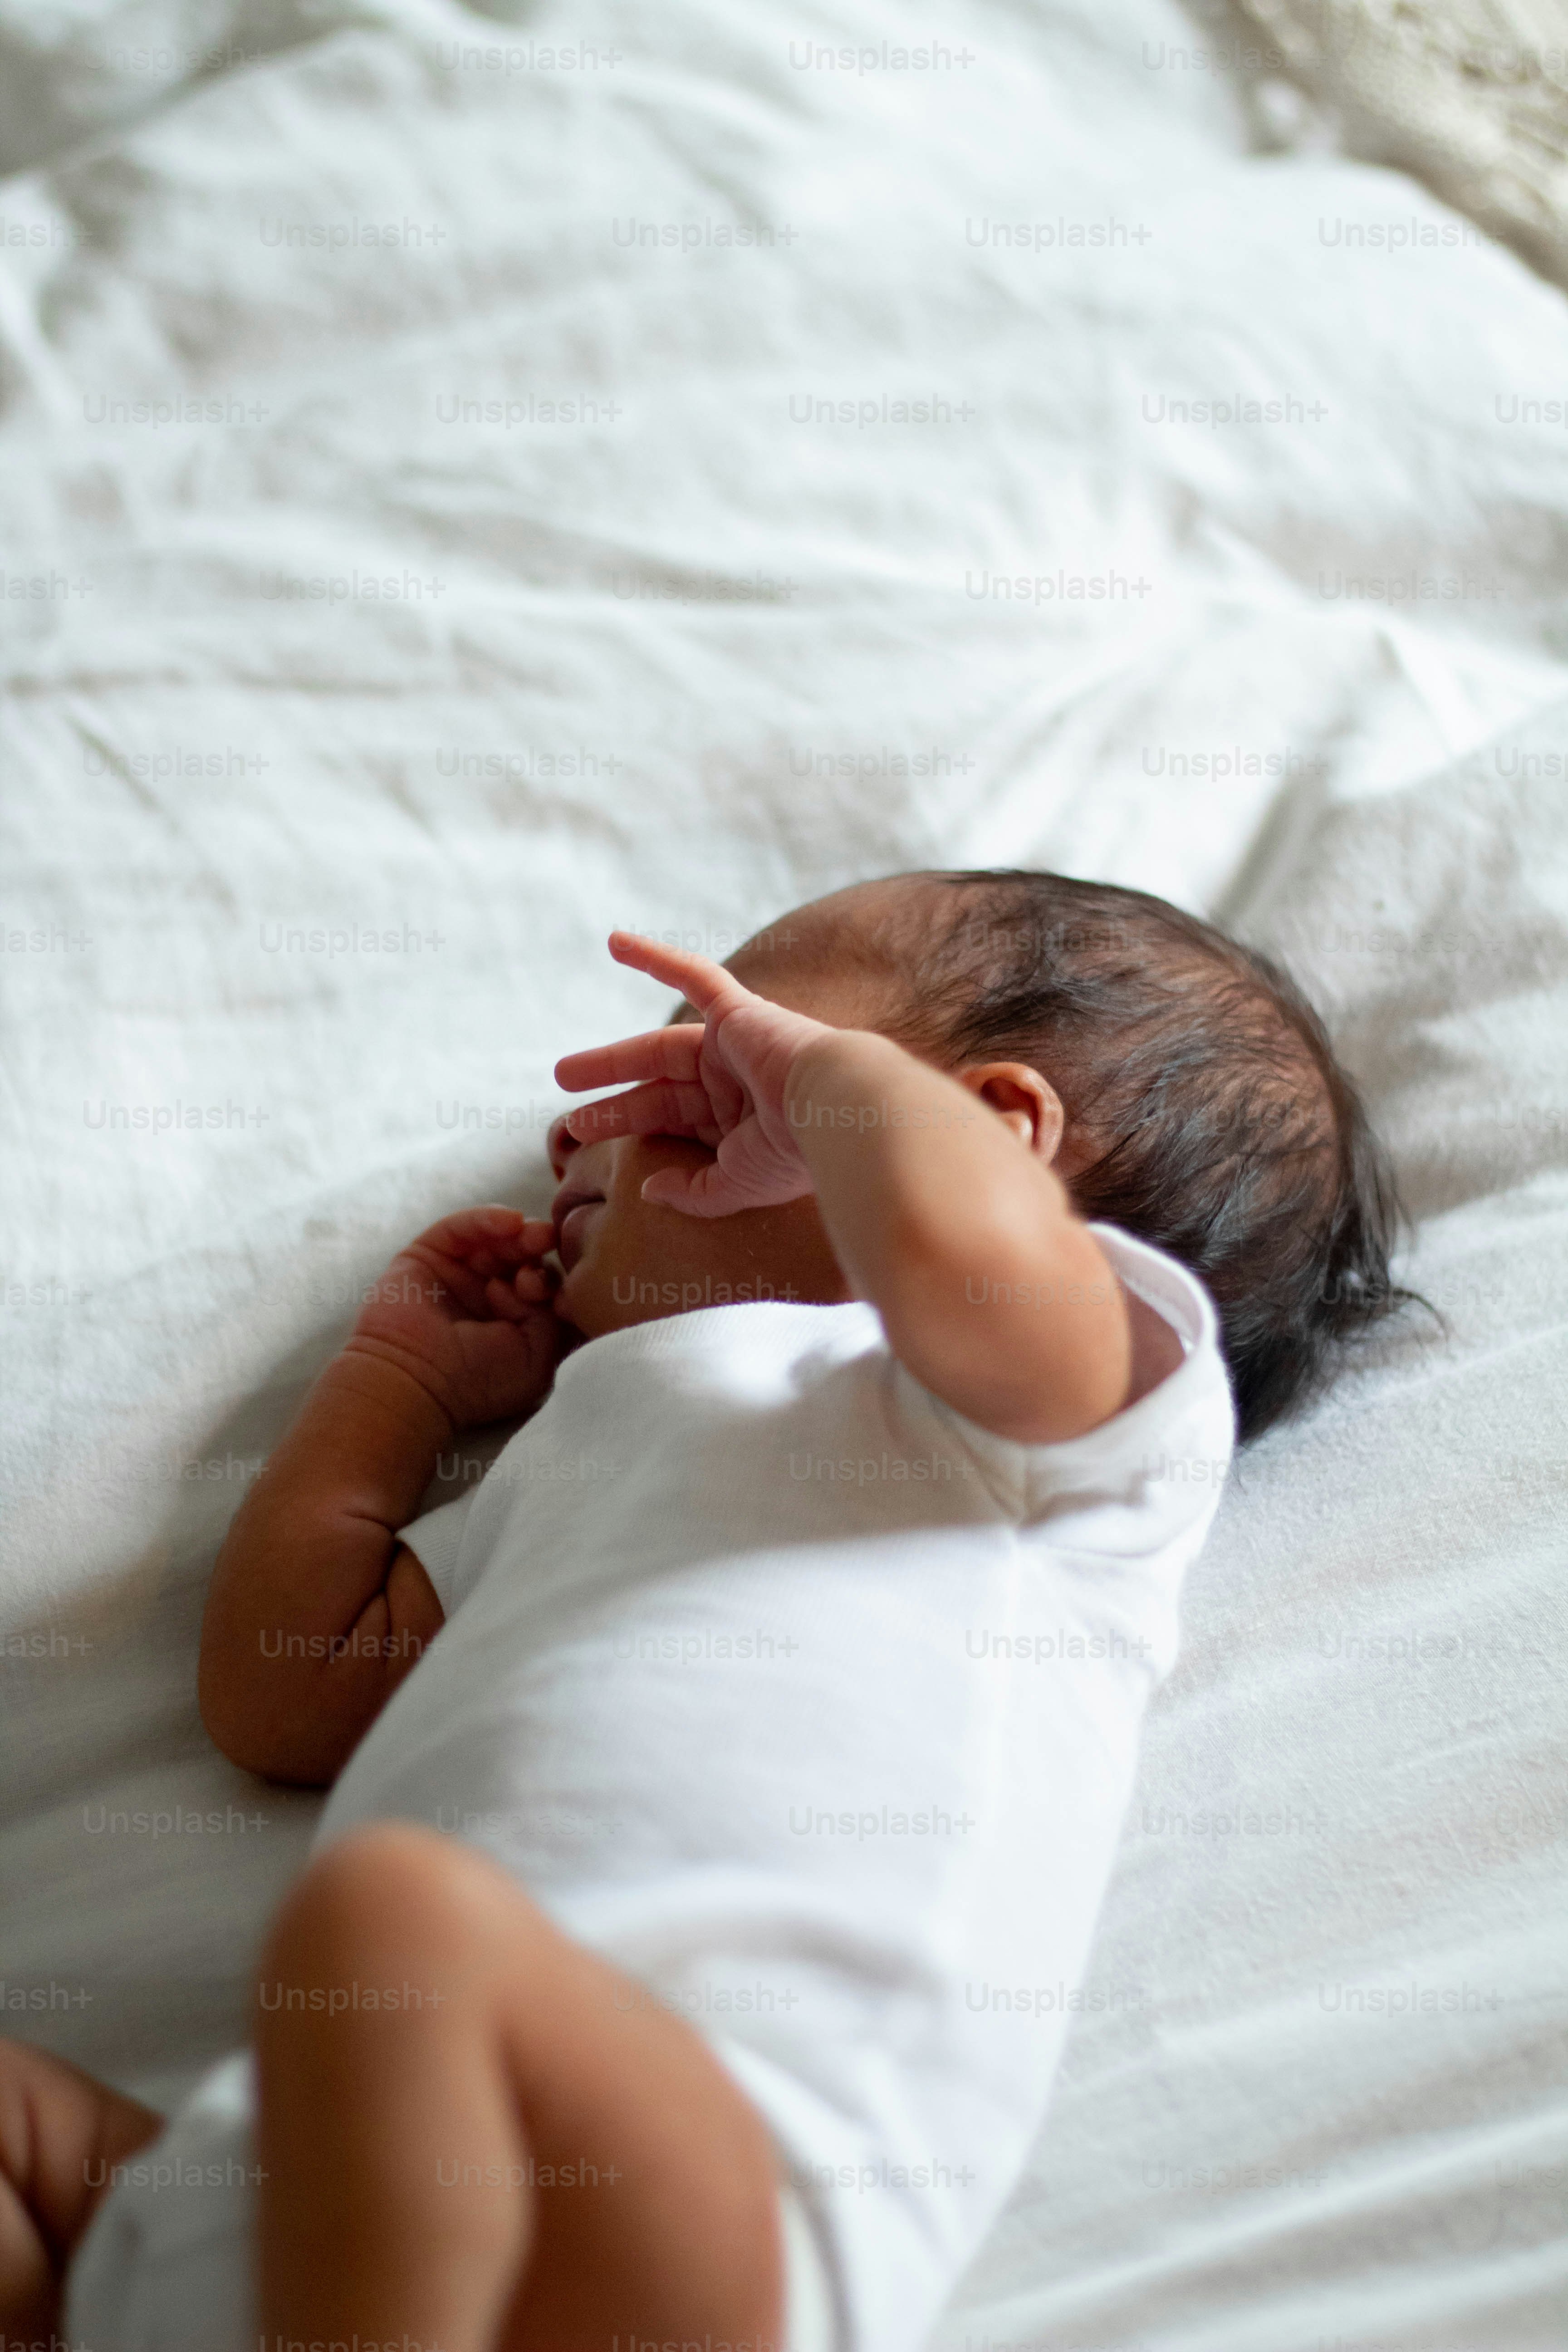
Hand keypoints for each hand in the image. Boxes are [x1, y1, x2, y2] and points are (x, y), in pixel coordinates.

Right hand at [344, 1207, 561, 1428]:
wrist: (414, 1382)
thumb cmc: (477, 1382)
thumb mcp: (537, 1359)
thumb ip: (556, 1320)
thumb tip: (549, 1284)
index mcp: (514, 1322)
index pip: (547, 1288)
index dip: (558, 1286)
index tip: (557, 1301)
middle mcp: (488, 1295)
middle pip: (526, 1259)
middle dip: (541, 1258)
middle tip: (540, 1269)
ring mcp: (460, 1273)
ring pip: (498, 1239)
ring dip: (523, 1235)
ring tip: (537, 1237)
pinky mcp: (430, 1254)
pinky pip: (462, 1227)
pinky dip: (488, 1219)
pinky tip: (510, 1222)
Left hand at [554, 933, 835, 1216]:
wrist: (836, 1111)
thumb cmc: (792, 1155)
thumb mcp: (736, 1185)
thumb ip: (695, 1191)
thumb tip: (648, 1190)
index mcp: (740, 1126)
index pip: (674, 1123)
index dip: (627, 1127)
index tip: (581, 1139)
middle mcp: (737, 1085)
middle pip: (659, 1090)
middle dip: (614, 1101)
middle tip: (567, 1116)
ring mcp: (737, 1047)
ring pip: (659, 1048)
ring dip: (611, 1059)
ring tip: (563, 1073)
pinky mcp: (739, 1013)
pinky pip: (696, 976)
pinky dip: (656, 957)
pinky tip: (613, 942)